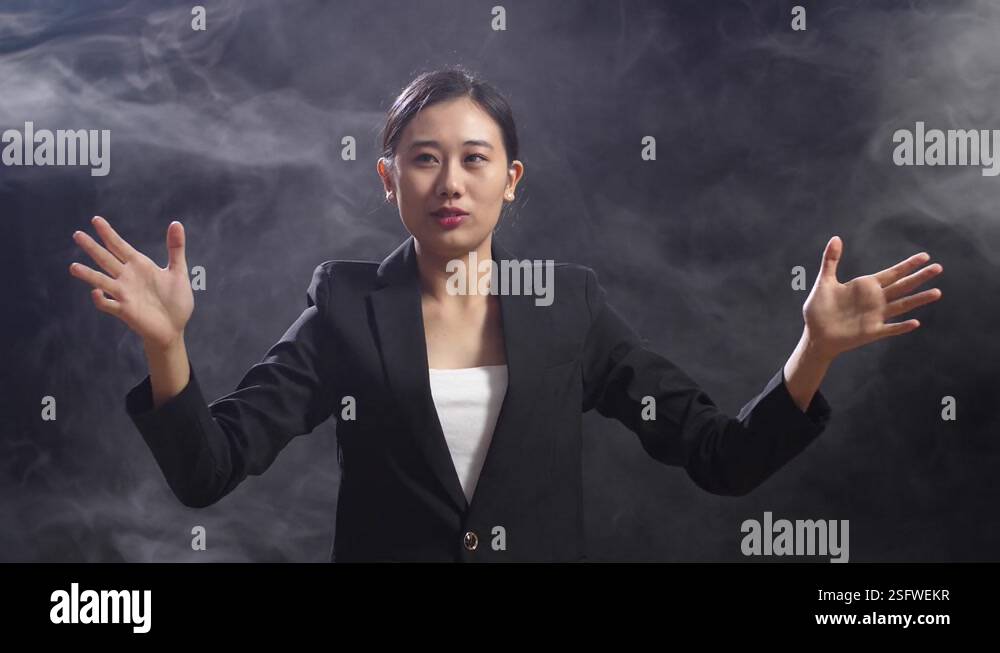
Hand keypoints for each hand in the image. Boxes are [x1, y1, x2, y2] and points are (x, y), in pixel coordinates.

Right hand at [69, 216, 193, 350]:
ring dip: (88, 274)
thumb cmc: (176, 300)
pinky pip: (108, 304)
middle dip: (92, 247)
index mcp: (139, 266)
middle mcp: (128, 277)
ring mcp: (124, 294)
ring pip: (101, 280)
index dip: (108, 233)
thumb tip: (176, 223)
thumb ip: (176, 248)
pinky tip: (96, 292)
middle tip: (77, 234)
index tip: (96, 220)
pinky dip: (100, 299)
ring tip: (73, 267)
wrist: (174, 327)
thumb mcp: (178, 271)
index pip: (119, 246)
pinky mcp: (125, 310)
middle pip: (106, 259)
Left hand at [801, 236, 942, 359]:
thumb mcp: (824, 281)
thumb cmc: (819, 308)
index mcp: (866, 286)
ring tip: (937, 292)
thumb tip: (836, 237)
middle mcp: (875, 300)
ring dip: (918, 299)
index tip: (925, 256)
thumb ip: (831, 260)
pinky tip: (914, 322)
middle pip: (902, 286)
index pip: (892, 273)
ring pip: (902, 305)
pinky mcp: (871, 331)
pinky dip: (901, 326)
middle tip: (939, 268)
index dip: (908, 265)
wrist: (815, 334)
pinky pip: (890, 329)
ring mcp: (875, 316)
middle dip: (919, 277)